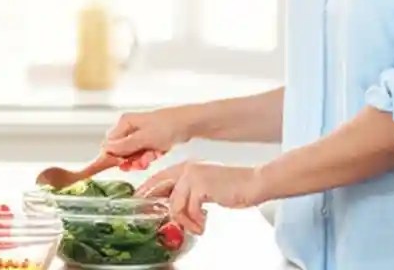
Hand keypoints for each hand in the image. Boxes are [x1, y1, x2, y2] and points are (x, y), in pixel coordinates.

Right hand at [102, 107, 192, 170]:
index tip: (122, 165)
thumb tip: (106, 150)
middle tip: (140, 163)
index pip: (109, 144)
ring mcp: (140, 134)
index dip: (115, 157)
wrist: (190, 123)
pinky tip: (156, 155)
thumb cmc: (168, 126)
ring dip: (140, 160)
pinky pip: (143, 153)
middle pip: (120, 150)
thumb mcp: (144, 138)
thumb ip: (125, 146)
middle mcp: (130, 127)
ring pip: (132, 154)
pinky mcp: (149, 140)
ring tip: (151, 158)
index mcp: (125, 122)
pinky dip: (149, 157)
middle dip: (130, 160)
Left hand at [136, 161, 264, 234]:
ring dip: (185, 221)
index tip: (139, 202)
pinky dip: (195, 222)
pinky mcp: (201, 186)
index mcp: (186, 168)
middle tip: (159, 221)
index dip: (146, 190)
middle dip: (154, 206)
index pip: (158, 178)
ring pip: (174, 205)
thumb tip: (171, 207)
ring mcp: (193, 176)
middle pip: (159, 189)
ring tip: (197, 227)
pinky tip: (204, 223)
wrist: (253, 183)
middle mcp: (186, 169)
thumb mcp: (204, 189)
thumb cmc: (232, 187)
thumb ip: (187, 194)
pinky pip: (187, 210)